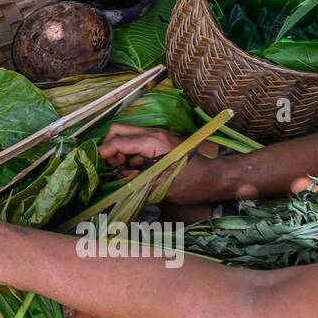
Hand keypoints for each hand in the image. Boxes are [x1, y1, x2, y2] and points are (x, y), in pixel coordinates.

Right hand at [98, 123, 222, 203]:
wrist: (216, 179)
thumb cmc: (193, 184)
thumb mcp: (162, 187)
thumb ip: (136, 181)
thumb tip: (119, 178)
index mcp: (154, 142)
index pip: (118, 141)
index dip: (105, 154)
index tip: (101, 170)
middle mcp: (153, 133)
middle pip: (118, 130)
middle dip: (110, 149)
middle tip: (115, 169)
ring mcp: (156, 136)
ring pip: (125, 137)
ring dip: (121, 154)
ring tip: (128, 175)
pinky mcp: (159, 142)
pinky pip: (136, 144)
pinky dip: (131, 157)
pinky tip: (137, 173)